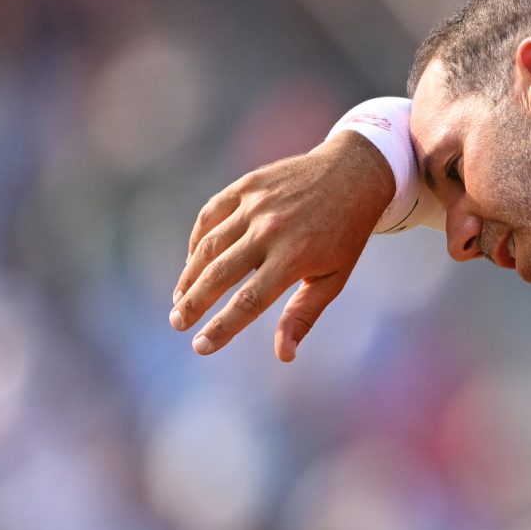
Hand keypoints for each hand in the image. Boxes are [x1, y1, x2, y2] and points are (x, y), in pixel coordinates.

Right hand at [170, 131, 395, 361]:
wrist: (353, 174)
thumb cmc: (345, 235)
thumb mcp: (333, 278)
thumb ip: (303, 315)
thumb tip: (283, 355)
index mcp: (294, 258)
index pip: (249, 301)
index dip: (222, 327)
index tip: (200, 347)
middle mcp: (270, 230)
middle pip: (219, 274)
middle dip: (193, 304)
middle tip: (177, 323)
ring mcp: (255, 205)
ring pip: (208, 246)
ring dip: (189, 276)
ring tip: (180, 300)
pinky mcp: (246, 186)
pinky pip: (210, 215)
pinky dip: (197, 240)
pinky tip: (193, 262)